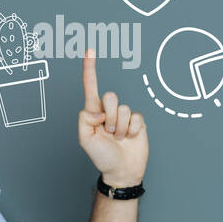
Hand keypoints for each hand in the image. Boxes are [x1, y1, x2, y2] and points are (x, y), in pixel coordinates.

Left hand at [78, 48, 148, 187]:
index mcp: (93, 112)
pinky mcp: (138, 122)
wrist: (122, 171)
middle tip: (108, 133)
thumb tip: (100, 111)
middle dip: (110, 117)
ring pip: (124, 109)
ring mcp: (124, 116)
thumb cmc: (101, 156)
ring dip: (120, 128)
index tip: (89, 50)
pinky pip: (137, 118)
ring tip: (118, 139)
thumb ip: (85, 120)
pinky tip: (130, 138)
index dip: (89, 68)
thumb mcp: (85, 139)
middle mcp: (109, 111)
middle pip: (110, 97)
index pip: (91, 86)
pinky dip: (132, 130)